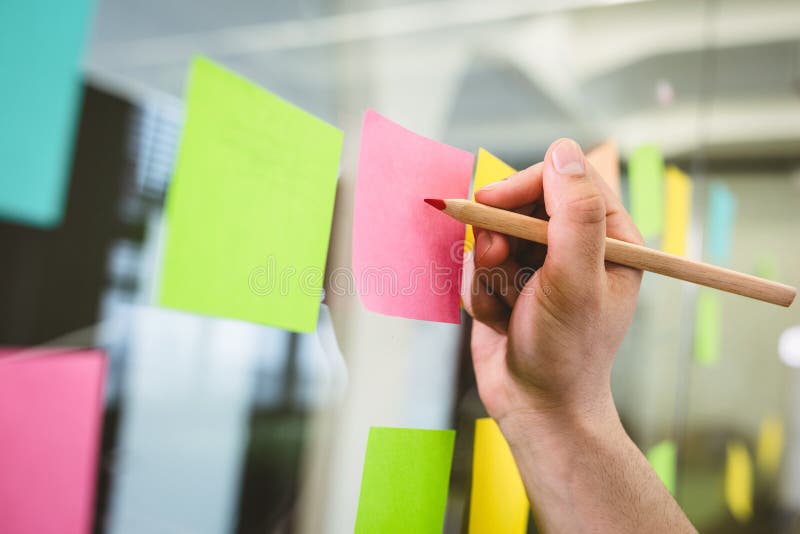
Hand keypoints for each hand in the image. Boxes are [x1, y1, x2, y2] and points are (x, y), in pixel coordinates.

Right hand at [467, 138, 643, 425]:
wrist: (535, 406)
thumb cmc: (566, 350)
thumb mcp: (575, 279)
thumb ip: (573, 214)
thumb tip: (562, 151)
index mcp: (609, 236)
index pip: (565, 178)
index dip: (524, 185)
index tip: (491, 204)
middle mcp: (575, 245)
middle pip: (523, 201)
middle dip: (501, 234)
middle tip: (496, 258)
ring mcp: (540, 263)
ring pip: (494, 234)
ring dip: (490, 270)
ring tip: (507, 306)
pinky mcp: (509, 282)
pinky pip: (479, 264)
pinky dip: (481, 291)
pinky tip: (500, 320)